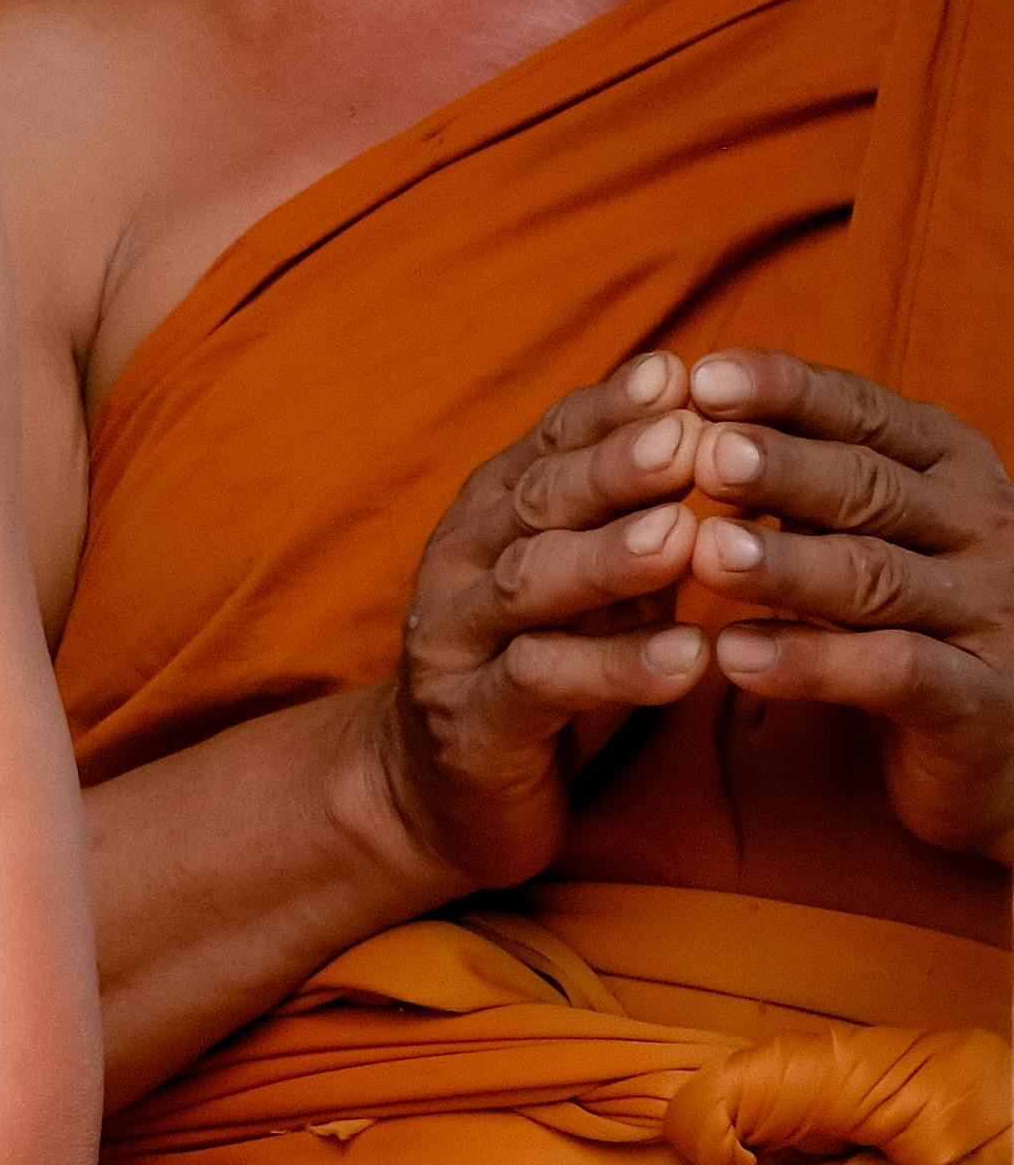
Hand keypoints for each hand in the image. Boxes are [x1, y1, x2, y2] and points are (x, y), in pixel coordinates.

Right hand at [361, 349, 734, 890]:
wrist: (439, 791)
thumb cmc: (538, 663)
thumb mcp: (588, 577)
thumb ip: (634, 511)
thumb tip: (725, 423)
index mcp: (493, 513)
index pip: (552, 442)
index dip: (612, 408)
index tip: (684, 373)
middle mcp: (462, 563)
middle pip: (539, 501)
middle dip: (615, 467)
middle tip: (689, 437)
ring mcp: (457, 643)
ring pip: (531, 585)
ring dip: (608, 559)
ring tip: (683, 537)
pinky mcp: (473, 725)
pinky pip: (541, 687)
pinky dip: (615, 669)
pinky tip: (686, 657)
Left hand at [656, 349, 1013, 860]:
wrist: (1008, 733)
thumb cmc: (914, 610)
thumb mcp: (873, 527)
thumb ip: (809, 482)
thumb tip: (694, 421)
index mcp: (953, 469)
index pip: (866, 413)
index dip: (788, 393)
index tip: (705, 376)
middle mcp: (982, 528)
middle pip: (869, 489)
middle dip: (783, 468)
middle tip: (702, 454)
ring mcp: (988, 613)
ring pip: (876, 578)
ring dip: (786, 565)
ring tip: (705, 552)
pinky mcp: (977, 701)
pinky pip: (892, 672)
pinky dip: (812, 663)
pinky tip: (735, 656)